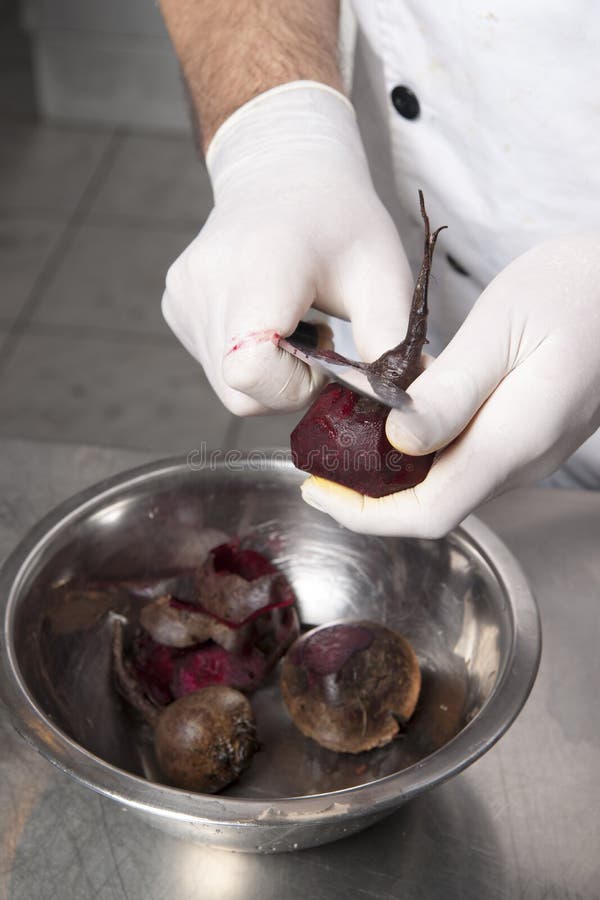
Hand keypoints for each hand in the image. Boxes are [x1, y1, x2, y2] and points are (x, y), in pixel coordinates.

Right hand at [162, 82, 413, 414]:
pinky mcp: (175, 306)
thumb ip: (391, 345)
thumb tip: (404, 407)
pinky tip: (271, 317)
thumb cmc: (339, 219)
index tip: (327, 352)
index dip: (295, 386)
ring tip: (296, 322)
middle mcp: (206, 286)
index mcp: (258, 271)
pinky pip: (214, 363)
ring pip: (228, 385)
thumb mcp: (382, 275)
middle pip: (241, 392)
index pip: (251, 374)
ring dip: (271, 373)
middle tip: (321, 341)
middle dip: (289, 386)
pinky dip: (250, 357)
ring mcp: (184, 297)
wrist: (284, 170)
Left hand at [301, 233, 599, 536]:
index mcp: (513, 439)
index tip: (317, 489)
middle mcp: (523, 460)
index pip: (430, 511)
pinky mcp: (531, 435)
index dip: (365, 513)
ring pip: (450, 486)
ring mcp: (530, 452)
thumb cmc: (576, 290)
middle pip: (434, 505)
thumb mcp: (502, 328)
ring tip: (349, 439)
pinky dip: (422, 455)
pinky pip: (468, 461)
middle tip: (322, 463)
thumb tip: (398, 441)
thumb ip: (450, 391)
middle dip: (370, 497)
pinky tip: (400, 421)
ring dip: (394, 477)